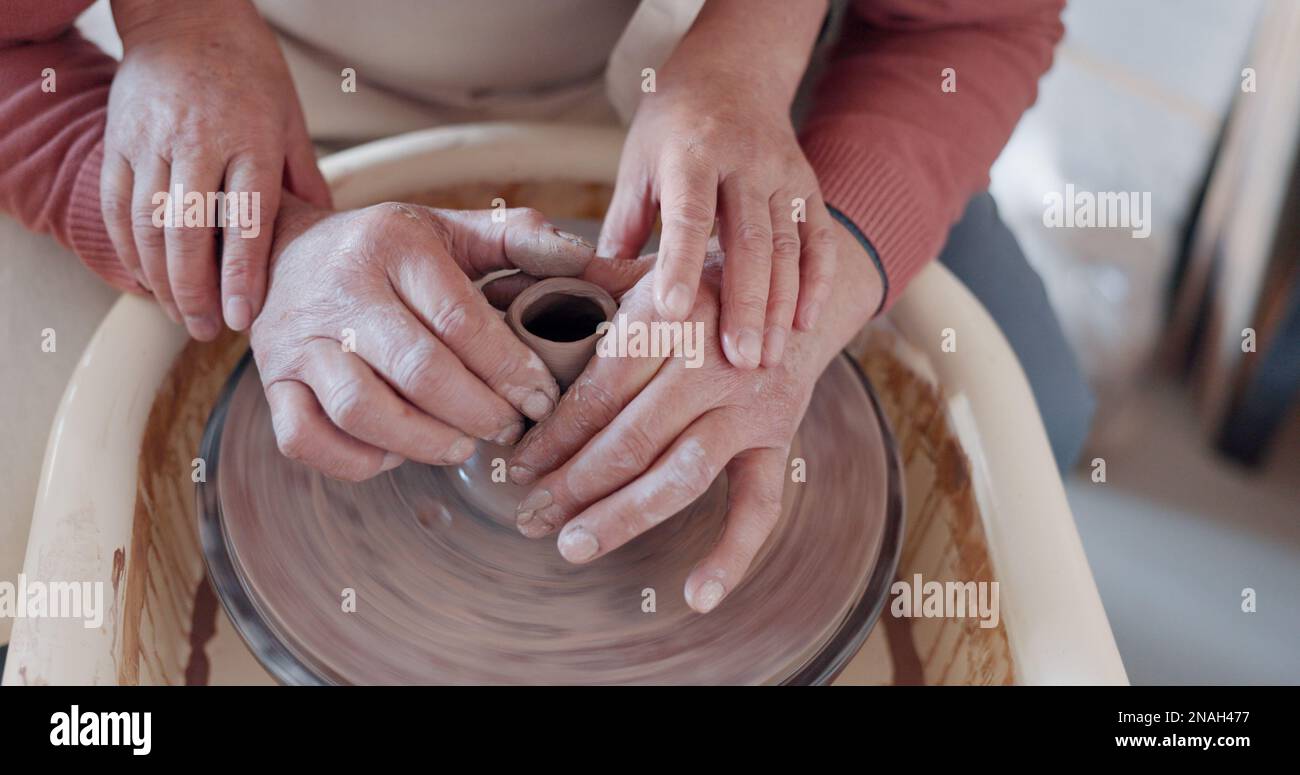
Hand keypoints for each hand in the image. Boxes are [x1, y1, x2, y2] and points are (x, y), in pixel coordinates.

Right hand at [101, 0, 329, 339]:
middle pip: (189, 234)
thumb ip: (302, 177)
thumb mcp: (289, 117)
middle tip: (209, 330)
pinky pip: (119, 207)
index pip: (245, 223)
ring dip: (162, 281)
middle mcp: (198, 144)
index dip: (241, 277)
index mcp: (249, 141)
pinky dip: (130, 250)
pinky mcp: (120, 141)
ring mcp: (152, 143)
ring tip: (183, 314)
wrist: (184, 16)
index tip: (242, 317)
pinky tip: (148, 279)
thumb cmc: (246, 68)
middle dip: (197, 292)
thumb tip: (325, 232)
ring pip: (148, 227)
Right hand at [250, 196, 596, 480]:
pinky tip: (397, 451)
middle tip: (508, 428)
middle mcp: (341, 291)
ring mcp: (299, 341)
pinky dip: (358, 460)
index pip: (460, 320)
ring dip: (424, 442)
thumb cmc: (387, 251)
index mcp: (394, 245)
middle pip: (418, 371)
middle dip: (478, 412)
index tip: (541, 398)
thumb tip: (587, 258)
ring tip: (461, 446)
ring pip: (361, 410)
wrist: (282, 251)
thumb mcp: (451, 228)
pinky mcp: (273, 383)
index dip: (508, 369)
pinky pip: (307, 439)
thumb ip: (520, 238)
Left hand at [507, 224, 881, 612]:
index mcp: (672, 315)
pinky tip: (696, 596)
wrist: (792, 285)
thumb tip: (511, 321)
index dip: (553, 435)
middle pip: (631, 437)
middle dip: (571, 484)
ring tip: (571, 545)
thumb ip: (590, 294)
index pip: (599, 389)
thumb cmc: (699, 285)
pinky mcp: (778, 438)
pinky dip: (732, 554)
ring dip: (622, 516)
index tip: (518, 466)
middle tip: (527, 518)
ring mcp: (750, 404)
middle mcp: (714, 360)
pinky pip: (759, 505)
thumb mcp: (649, 275)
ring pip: (681, 473)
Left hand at [598, 0, 833, 369]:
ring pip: (787, 246)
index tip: (671, 312)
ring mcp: (782, 174)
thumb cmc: (672, 128)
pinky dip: (816, 283)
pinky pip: (819, 238)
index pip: (688, 214)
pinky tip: (804, 324)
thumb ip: (625, 225)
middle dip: (745, 303)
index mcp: (691, 153)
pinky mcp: (807, 187)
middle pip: (749, 239)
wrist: (732, 72)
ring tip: (766, 358)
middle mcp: (744, 161)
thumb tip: (600, 291)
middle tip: (738, 360)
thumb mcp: (638, 163)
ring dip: (780, 306)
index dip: (680, 264)